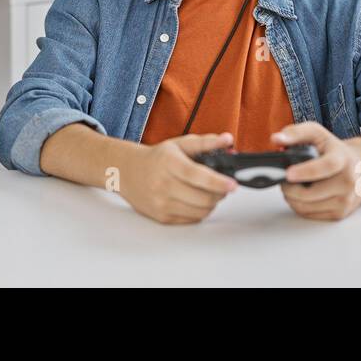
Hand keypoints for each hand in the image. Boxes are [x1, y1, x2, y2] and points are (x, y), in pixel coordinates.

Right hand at [118, 133, 238, 224]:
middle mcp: (163, 184)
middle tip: (224, 187)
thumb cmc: (157, 158)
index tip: (233, 185)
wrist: (127, 172)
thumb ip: (206, 142)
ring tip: (210, 193)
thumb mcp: (179, 144)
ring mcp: (161, 203)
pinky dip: (200, 212)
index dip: (217, 182)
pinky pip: (192, 220)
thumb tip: (228, 140)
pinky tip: (197, 201)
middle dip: (220, 194)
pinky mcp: (162, 217)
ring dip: (212, 204)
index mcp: (169, 163)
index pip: (197, 175)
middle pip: (202, 198)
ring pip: (200, 211)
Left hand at [274, 122, 360, 220]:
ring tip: (291, 186)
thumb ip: (295, 133)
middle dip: (288, 188)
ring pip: (305, 207)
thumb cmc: (334, 150)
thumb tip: (276, 139)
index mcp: (342, 159)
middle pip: (309, 193)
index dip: (305, 171)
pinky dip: (299, 206)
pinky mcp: (340, 214)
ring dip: (291, 198)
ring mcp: (345, 200)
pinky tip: (300, 195)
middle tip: (283, 179)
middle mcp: (347, 181)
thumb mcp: (318, 134)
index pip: (325, 166)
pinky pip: (310, 215)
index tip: (288, 173)